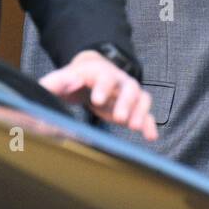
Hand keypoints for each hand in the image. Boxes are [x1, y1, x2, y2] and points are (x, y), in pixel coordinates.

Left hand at [39, 50, 157, 140]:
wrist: (88, 75)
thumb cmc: (73, 78)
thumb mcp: (61, 77)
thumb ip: (58, 81)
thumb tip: (69, 82)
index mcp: (100, 72)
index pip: (105, 77)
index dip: (103, 88)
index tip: (97, 100)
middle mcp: (119, 80)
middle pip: (129, 87)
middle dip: (126, 103)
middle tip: (121, 119)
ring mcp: (128, 92)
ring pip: (141, 98)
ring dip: (140, 112)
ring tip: (136, 128)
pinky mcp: (133, 107)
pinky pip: (145, 113)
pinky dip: (149, 124)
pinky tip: (150, 136)